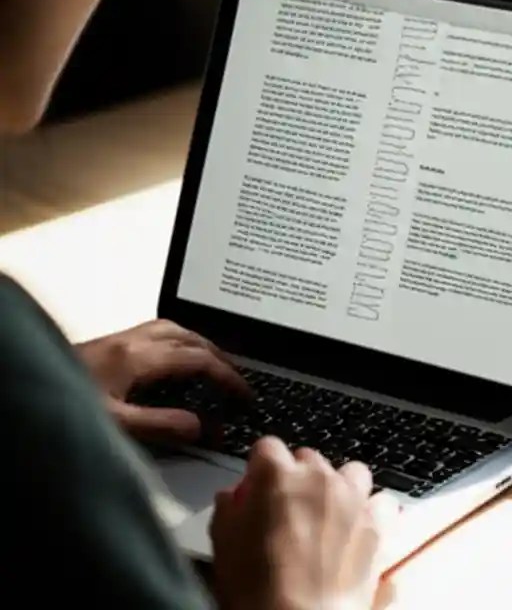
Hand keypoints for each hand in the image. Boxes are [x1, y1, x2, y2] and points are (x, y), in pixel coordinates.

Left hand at [75, 319, 249, 443]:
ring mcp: (116, 341)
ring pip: (173, 330)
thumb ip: (162, 425)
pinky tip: (172, 361)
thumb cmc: (61, 408)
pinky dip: (177, 344)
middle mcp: (129, 342)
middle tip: (236, 380)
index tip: (244, 395)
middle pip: (190, 337)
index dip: (228, 377)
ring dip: (199, 345)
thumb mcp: (116, 425)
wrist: (17, 393)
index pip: (199, 360)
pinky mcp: (105, 347)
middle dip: (220, 357)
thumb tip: (201, 426)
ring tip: (213, 365)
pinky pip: (155, 334)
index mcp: (137, 357)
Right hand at [211, 438, 399, 609]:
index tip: (257, 484)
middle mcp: (319, 478)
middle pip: (308, 458)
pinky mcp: (378, 523)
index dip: (260, 467)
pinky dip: (372, 510)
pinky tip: (360, 527)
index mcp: (276, 476)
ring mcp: (353, 498)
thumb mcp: (223, 546)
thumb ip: (229, 510)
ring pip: (349, 472)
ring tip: (328, 514)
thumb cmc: (256, 589)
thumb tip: (232, 497)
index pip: (266, 447)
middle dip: (297, 477)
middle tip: (288, 509)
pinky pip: (382, 501)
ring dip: (338, 486)